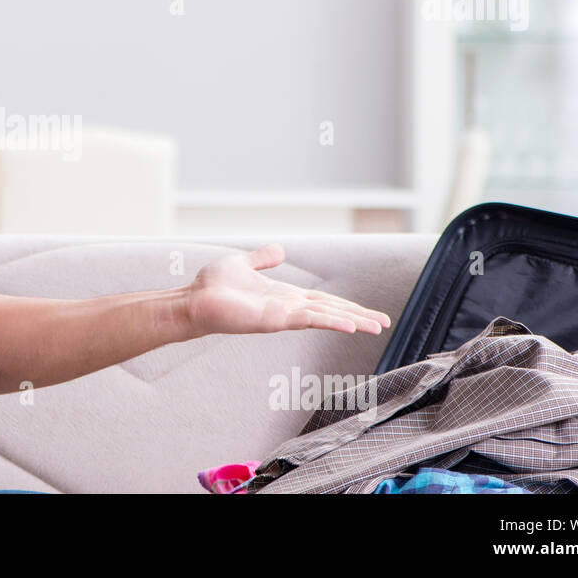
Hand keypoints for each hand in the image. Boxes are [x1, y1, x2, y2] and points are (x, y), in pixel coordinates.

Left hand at [184, 243, 390, 337]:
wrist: (193, 299)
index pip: (324, 301)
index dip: (348, 306)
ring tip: (376, 327)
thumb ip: (263, 258)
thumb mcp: (243, 263)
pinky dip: (327, 321)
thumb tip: (280, 250)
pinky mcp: (272, 320)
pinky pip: (305, 319)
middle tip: (385, 324)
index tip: (370, 313)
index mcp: (285, 295)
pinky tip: (347, 325)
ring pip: (324, 316)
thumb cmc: (214, 286)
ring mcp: (281, 316)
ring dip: (351, 321)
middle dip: (358, 317)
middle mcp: (287, 307)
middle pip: (331, 311)